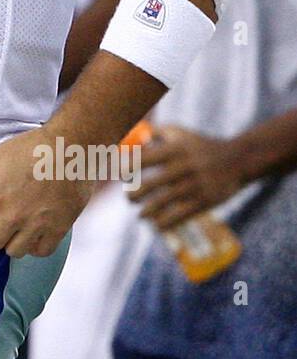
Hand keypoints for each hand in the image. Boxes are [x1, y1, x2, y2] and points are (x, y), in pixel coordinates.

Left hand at [0, 127, 90, 257]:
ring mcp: (37, 225)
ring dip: (12, 241)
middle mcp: (15, 215)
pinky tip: (35, 231)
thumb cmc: (33, 148)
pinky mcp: (59, 229)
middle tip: (0, 218)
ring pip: (14, 251)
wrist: (73, 148)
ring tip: (17, 226)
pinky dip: (36, 245)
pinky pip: (40, 252)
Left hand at [130, 124, 246, 230]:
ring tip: (140, 214)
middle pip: (152, 183)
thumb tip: (130, 139)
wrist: (238, 159)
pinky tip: (157, 225)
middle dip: (135, 194)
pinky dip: (166, 222)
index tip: (120, 176)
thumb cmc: (201, 145)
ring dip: (148, 212)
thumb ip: (155, 133)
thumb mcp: (180, 133)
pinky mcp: (206, 201)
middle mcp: (185, 166)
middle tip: (129, 199)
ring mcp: (196, 185)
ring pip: (165, 202)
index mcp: (176, 149)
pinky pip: (181, 215)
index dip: (129, 168)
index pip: (145, 159)